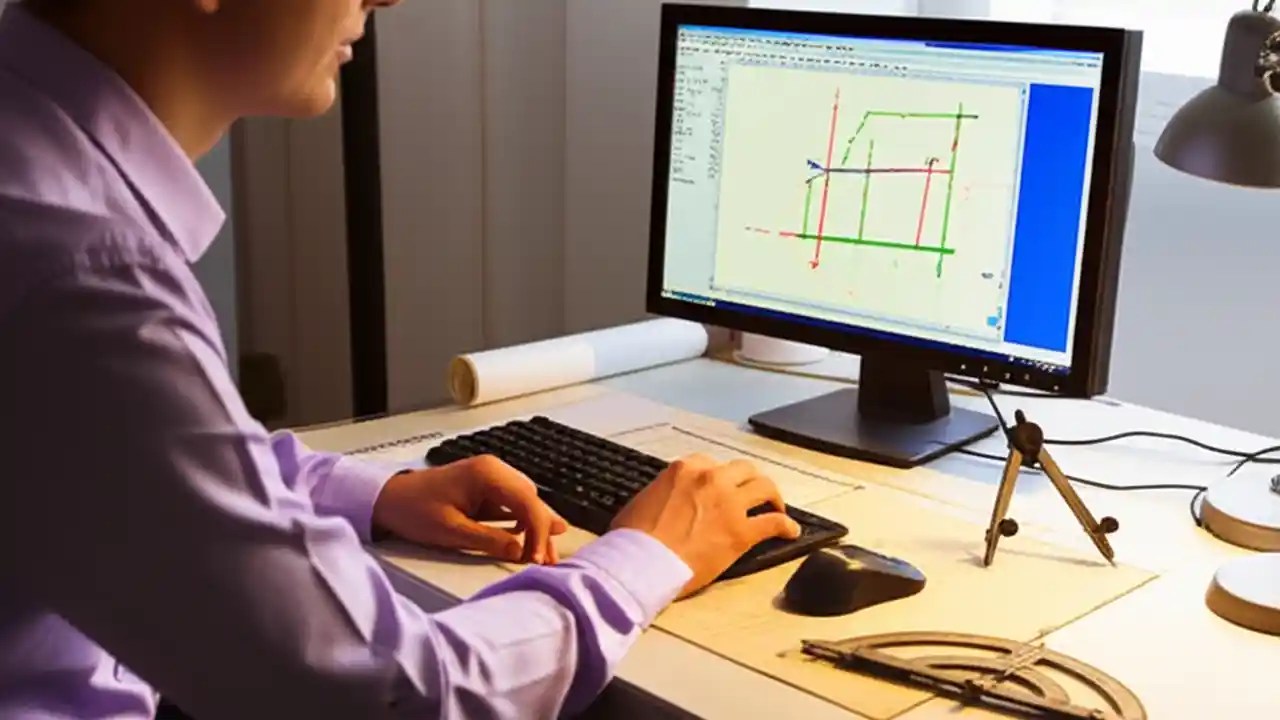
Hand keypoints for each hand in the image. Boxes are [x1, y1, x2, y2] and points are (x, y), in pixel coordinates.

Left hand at [371, 456, 567, 563]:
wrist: (388, 498)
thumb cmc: (414, 511)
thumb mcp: (451, 532)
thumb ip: (489, 541)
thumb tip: (521, 552)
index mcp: (487, 474)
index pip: (527, 503)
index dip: (538, 533)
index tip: (536, 559)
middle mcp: (494, 469)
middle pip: (531, 500)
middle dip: (542, 531)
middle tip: (548, 561)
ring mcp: (491, 476)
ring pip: (526, 501)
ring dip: (535, 527)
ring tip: (545, 554)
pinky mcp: (486, 486)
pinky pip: (513, 503)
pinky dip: (522, 521)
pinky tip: (529, 538)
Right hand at [610, 454, 800, 597]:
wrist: (642, 563)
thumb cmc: (633, 538)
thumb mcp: (642, 500)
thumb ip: (663, 493)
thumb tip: (665, 503)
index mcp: (684, 469)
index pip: (711, 464)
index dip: (718, 476)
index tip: (720, 486)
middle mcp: (711, 479)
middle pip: (742, 470)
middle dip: (748, 480)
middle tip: (751, 492)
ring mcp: (729, 504)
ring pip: (764, 488)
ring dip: (772, 496)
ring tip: (776, 506)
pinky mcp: (741, 532)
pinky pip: (774, 523)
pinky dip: (786, 525)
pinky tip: (790, 531)